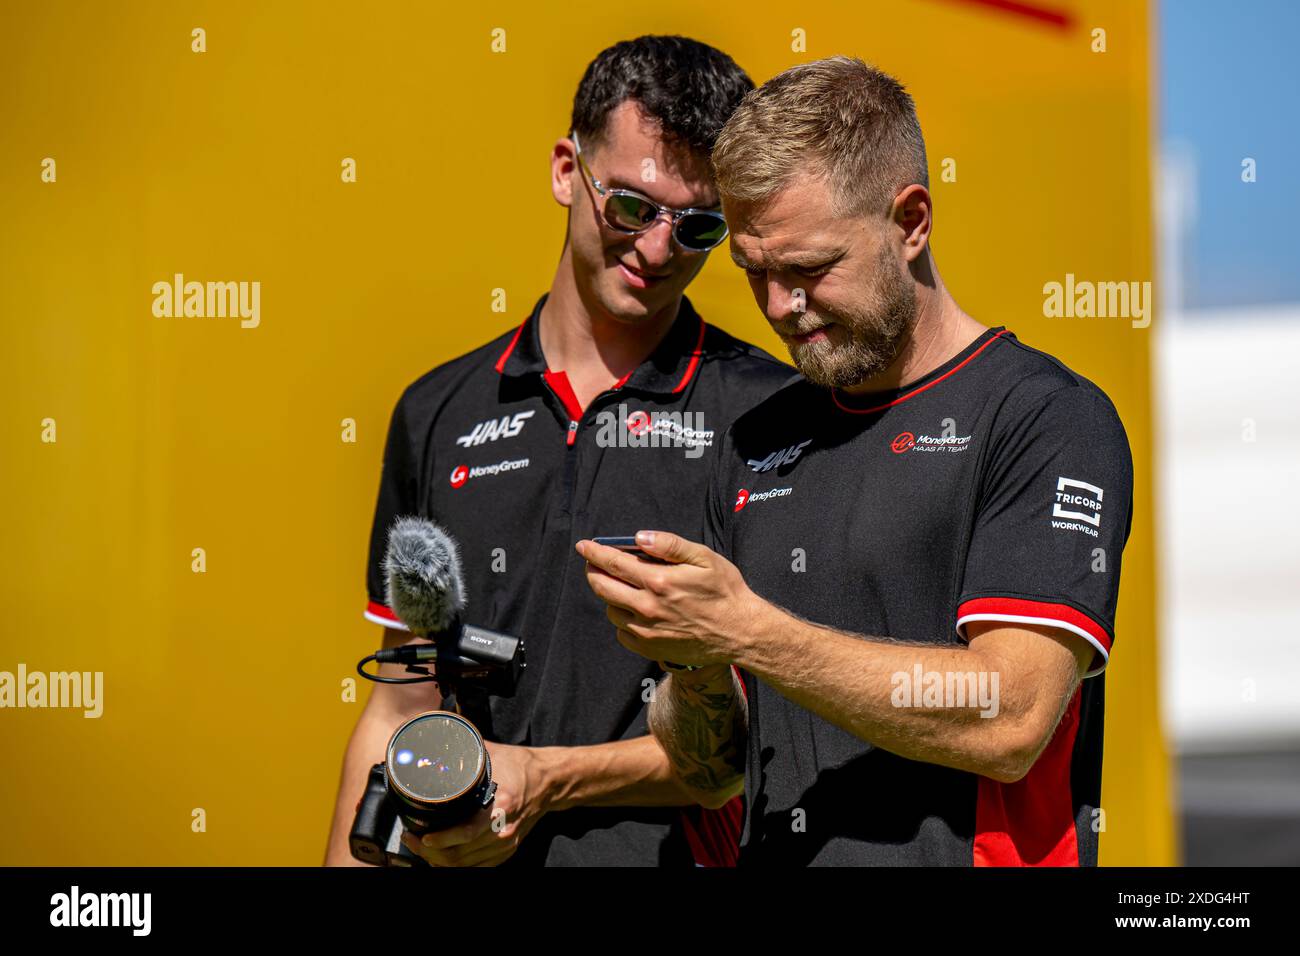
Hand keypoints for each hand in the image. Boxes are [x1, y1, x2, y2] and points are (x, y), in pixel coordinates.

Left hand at [400, 740, 550, 866]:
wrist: (549, 781)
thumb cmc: (520, 766)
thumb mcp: (491, 755)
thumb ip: (461, 750)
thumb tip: (433, 742)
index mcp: (501, 807)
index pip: (466, 833)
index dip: (439, 840)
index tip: (420, 835)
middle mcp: (504, 831)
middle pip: (460, 856)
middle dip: (430, 852)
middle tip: (412, 839)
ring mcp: (506, 844)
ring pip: (466, 866)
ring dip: (440, 861)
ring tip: (422, 847)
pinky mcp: (507, 851)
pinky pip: (478, 867)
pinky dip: (457, 866)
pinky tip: (442, 856)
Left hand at [576, 531, 762, 666]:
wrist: (739, 633)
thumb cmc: (725, 591)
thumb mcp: (704, 558)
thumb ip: (670, 545)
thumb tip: (640, 537)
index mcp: (659, 581)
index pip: (614, 563)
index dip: (594, 553)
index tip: (583, 546)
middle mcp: (647, 607)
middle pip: (603, 587)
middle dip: (593, 571)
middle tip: (594, 564)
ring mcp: (647, 631)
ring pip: (611, 610)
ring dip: (610, 596)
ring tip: (623, 587)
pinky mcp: (649, 648)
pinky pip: (622, 632)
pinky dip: (622, 619)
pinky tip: (635, 611)